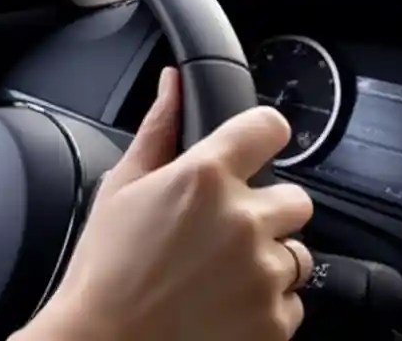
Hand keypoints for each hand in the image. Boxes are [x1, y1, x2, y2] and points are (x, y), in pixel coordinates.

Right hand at [18, 68, 313, 340]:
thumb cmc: (105, 272)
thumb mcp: (121, 189)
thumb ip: (158, 129)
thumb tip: (172, 83)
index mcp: (204, 177)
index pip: (269, 128)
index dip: (262, 135)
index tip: (255, 148)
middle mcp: (243, 221)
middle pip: (295, 198)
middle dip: (266, 213)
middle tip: (222, 234)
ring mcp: (263, 274)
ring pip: (296, 255)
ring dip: (267, 262)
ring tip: (218, 278)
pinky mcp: (275, 321)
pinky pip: (292, 303)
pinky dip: (265, 307)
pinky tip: (222, 307)